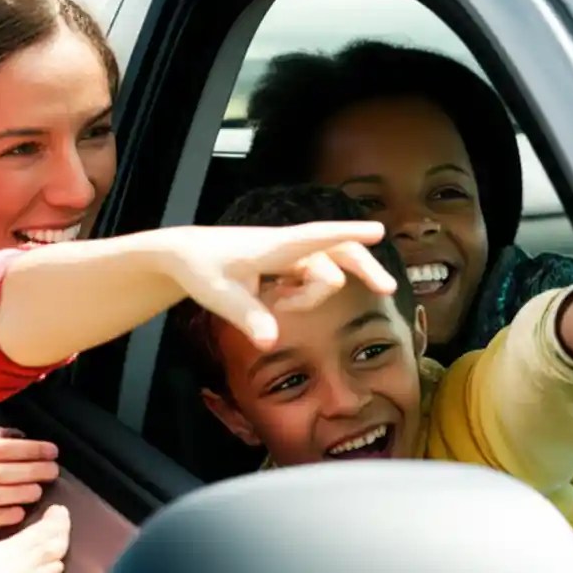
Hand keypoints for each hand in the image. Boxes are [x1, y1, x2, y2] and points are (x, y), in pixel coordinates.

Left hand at [156, 222, 394, 348]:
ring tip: (273, 303)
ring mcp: (290, 254)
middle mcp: (288, 246)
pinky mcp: (287, 263)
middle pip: (338, 252)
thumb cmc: (202, 268)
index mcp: (274, 246)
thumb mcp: (221, 298)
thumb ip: (249, 319)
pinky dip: (301, 295)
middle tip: (387, 289)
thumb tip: (271, 343)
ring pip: (323, 273)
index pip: (316, 237)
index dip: (347, 233)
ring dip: (309, 296)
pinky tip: (274, 299)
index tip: (377, 229)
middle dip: (363, 268)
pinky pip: (309, 279)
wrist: (184, 254)